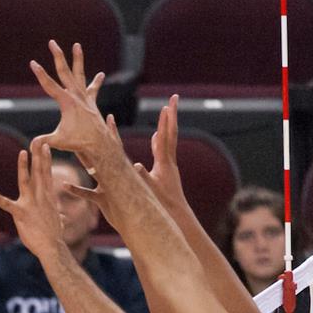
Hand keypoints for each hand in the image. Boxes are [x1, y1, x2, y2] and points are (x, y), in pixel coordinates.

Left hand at [0, 138, 66, 262]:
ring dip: (23, 167)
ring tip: (22, 153)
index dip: (46, 160)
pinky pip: (7, 205)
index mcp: (48, 197)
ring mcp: (31, 204)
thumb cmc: (54, 237)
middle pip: (40, 172)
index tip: (46, 146)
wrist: (52, 247)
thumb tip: (61, 216)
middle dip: (39, 156)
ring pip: (26, 182)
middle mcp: (41, 197)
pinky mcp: (21, 214)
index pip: (47, 174)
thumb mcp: (58, 222)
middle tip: (38, 141)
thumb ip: (57, 215)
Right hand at [29, 40, 116, 169]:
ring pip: (79, 74)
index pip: (49, 85)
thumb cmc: (79, 143)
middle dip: (58, 56)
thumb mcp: (58, 141)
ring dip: (78, 59)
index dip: (40, 74)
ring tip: (77, 45)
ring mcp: (85, 97)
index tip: (33, 62)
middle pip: (65, 71)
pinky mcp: (91, 102)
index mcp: (67, 101)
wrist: (99, 144)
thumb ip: (42, 141)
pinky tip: (100, 75)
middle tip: (52, 42)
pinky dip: (96, 83)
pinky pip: (93, 89)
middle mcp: (77, 95)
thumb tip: (30, 146)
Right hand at [144, 94, 188, 210]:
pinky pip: (163, 150)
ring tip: (166, 113)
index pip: (164, 139)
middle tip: (173, 98)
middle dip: (171, 115)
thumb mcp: (149, 191)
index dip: (164, 123)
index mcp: (164, 164)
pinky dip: (159, 140)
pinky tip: (157, 137)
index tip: (165, 107)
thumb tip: (136, 166)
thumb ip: (142, 178)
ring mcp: (170, 165)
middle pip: (171, 133)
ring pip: (169, 140)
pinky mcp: (168, 170)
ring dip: (166, 125)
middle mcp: (170, 161)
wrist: (176, 214)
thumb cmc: (162, 204)